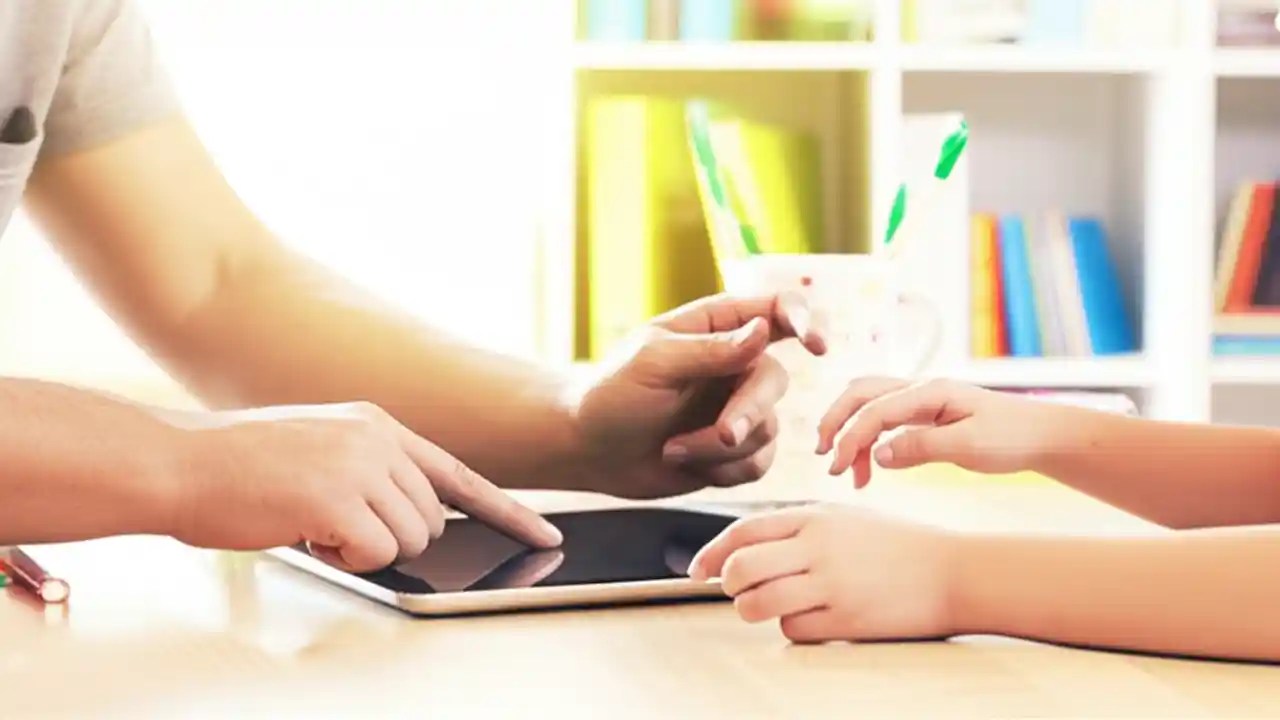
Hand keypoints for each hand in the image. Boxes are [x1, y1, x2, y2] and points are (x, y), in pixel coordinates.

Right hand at [172, 402, 561, 571]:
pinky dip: (345, 558)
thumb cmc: (239, 466)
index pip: (458, 473)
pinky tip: (306, 532)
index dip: (507, 510)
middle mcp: (378, 437)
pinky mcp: (340, 497)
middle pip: (433, 519)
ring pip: (411, 540)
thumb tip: (413, 518)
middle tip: (333, 524)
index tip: (546, 535)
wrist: (178, 462)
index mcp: (377, 423)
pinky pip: (377, 554)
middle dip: (392, 537)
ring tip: (313, 521)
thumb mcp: (321, 448)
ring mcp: (362, 464)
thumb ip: (372, 470)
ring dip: (366, 547)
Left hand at [572, 292, 826, 498]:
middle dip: (749, 411)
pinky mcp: (733, 451)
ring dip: (722, 448)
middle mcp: (734, 365)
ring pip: (768, 429)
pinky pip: (759, 463)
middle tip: (722, 434)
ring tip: (673, 448)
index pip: (775, 310)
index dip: (803, 321)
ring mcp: (736, 408)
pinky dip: (725, 470)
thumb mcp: (653, 362)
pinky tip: (685, 462)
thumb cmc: (610, 394)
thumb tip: (763, 331)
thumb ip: (710, 350)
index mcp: (716, 326)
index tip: (814, 346)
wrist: (587, 449)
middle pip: (774, 380)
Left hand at [688, 504, 956, 643]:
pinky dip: (792, 628)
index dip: (712, 551)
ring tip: (765, 607)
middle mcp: (819, 547)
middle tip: (736, 591)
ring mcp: (832, 584)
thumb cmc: (898, 545)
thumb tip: (747, 549)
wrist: (954, 572)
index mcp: (816, 517)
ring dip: (752, 610)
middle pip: (742, 568)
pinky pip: (794, 630)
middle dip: (729, 584)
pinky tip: (810, 619)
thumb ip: (799, 529)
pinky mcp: (847, 619)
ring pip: (759, 603)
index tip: (697, 569)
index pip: (744, 531)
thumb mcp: (846, 519)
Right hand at [816, 377, 1059, 487]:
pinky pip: (887, 421)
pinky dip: (871, 441)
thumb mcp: (969, 447)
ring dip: (851, 433)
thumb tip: (877, 455)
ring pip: (870, 406)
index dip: (851, 439)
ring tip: (846, 472)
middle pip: (861, 394)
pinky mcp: (928, 416)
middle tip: (823, 455)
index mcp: (930, 392)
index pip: (875, 411)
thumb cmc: (1013, 437)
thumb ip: (921, 448)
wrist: (1045, 436)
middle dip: (835, 421)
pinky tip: (872, 468)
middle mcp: (921, 389)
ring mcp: (923, 401)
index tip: (838, 470)